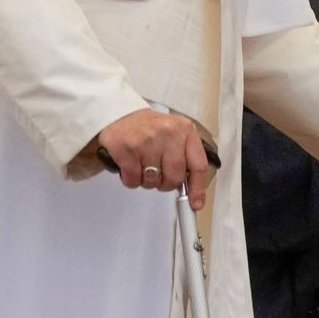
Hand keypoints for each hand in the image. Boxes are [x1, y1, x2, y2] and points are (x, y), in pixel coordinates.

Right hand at [95, 109, 212, 205]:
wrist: (119, 114)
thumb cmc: (149, 127)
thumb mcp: (174, 134)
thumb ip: (185, 157)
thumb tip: (193, 192)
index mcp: (184, 129)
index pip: (199, 165)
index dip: (198, 188)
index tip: (195, 203)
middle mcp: (167, 133)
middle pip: (174, 177)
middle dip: (166, 183)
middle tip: (158, 174)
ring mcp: (146, 141)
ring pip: (153, 181)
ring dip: (147, 180)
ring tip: (142, 164)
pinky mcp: (126, 149)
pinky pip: (133, 180)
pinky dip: (131, 179)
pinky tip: (130, 165)